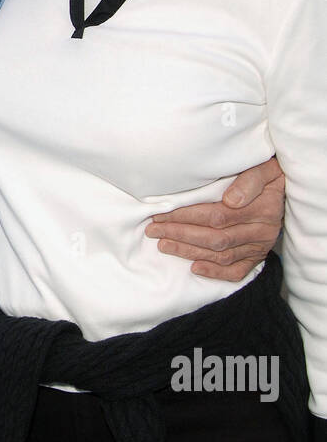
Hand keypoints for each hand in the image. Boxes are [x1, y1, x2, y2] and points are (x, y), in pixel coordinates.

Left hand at [145, 156, 284, 280]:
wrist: (287, 189)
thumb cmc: (268, 175)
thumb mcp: (265, 168)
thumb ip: (250, 180)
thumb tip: (230, 199)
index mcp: (263, 208)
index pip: (218, 215)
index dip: (187, 216)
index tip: (162, 213)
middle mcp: (263, 231)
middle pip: (215, 237)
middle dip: (180, 234)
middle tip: (154, 229)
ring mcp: (260, 247)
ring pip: (221, 254)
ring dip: (189, 251)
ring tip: (163, 244)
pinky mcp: (258, 258)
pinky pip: (236, 271)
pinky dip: (214, 272)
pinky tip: (194, 268)